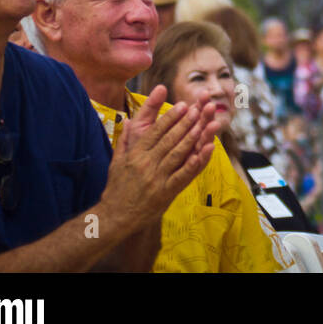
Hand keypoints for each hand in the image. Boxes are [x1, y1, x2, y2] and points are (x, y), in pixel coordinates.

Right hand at [100, 86, 220, 229]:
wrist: (115, 217)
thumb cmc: (117, 188)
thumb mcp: (116, 162)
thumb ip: (124, 140)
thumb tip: (128, 119)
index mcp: (135, 155)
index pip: (155, 131)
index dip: (170, 117)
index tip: (182, 105)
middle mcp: (146, 164)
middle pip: (169, 139)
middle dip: (185, 123)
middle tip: (199, 109)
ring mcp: (157, 179)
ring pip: (178, 154)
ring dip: (193, 138)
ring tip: (205, 124)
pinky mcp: (166, 193)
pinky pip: (184, 175)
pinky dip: (196, 162)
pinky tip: (207, 151)